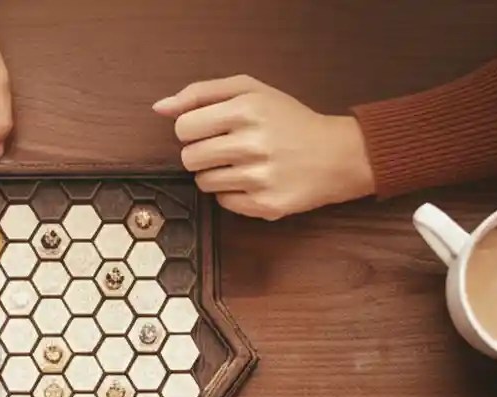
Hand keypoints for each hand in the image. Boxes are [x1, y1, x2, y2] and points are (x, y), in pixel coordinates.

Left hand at [154, 75, 375, 220]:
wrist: (337, 154)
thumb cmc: (288, 119)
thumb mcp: (250, 90)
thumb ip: (200, 94)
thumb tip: (159, 108)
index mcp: (246, 110)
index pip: (183, 127)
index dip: (193, 129)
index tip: (211, 129)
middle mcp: (252, 144)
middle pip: (189, 158)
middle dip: (202, 153)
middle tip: (227, 148)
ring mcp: (259, 178)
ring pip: (203, 182)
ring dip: (216, 173)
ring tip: (243, 164)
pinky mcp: (265, 205)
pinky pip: (222, 202)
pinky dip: (232, 193)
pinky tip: (254, 181)